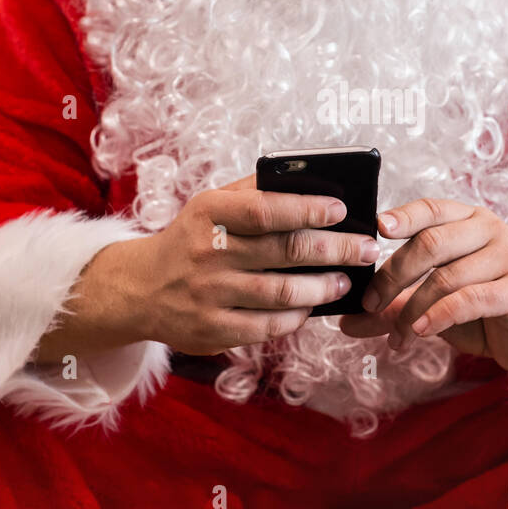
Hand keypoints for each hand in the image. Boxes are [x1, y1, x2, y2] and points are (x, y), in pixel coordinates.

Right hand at [41, 175, 378, 360]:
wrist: (140, 288)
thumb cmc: (192, 239)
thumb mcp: (211, 205)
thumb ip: (254, 191)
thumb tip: (310, 179)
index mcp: (209, 213)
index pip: (266, 209)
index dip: (307, 209)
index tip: (341, 210)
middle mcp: (208, 253)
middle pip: (284, 251)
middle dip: (335, 249)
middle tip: (367, 249)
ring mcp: (209, 295)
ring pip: (282, 293)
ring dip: (323, 287)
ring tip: (346, 280)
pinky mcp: (211, 330)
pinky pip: (267, 327)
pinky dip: (297, 318)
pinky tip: (313, 308)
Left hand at [339, 198, 507, 374]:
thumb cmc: (486, 312)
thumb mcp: (435, 305)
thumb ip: (394, 308)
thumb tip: (346, 322)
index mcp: (469, 220)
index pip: (430, 209)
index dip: (402, 217)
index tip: (375, 229)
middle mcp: (490, 230)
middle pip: (430, 243)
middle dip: (392, 276)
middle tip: (370, 303)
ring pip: (445, 277)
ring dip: (411, 310)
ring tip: (396, 335)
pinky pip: (469, 299)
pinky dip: (438, 315)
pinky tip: (419, 331)